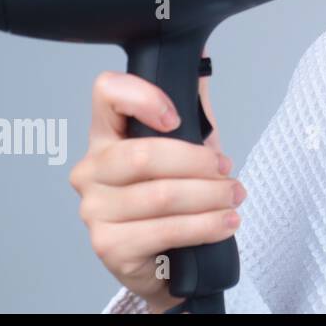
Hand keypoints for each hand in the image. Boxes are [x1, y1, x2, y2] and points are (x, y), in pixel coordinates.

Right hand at [69, 49, 243, 312]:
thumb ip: (192, 109)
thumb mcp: (189, 148)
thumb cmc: (178, 196)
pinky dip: (205, 225)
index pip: (107, 93)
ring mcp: (95, 210)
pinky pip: (165, 230)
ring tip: (234, 198)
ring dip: (211, 196)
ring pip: (161, 195)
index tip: (176, 117)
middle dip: (199, 163)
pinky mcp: (109, 246)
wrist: (171, 260)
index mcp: (107, 136)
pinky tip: (225, 223)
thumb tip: (201, 66)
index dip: (142, 96)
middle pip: (143, 155)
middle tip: (228, 172)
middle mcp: (91, 171)